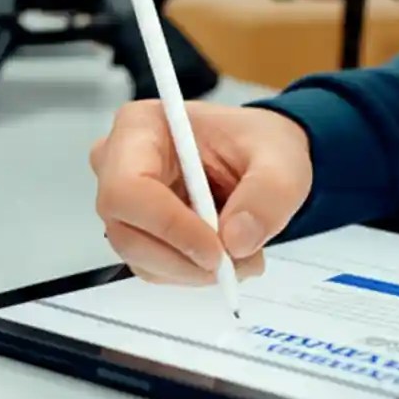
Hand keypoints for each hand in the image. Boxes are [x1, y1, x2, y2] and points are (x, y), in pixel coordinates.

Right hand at [89, 100, 311, 284]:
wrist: (257, 159)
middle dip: (184, 257)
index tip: (217, 250)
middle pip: (125, 229)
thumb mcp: (281, 159)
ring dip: (192, 270)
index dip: (168, 225)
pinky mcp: (135, 231)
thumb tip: (237, 240)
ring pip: (139, 256)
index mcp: (141, 125)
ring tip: (241, 256)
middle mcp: (118, 163)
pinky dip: (190, 272)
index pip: (128, 187)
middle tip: (235, 264)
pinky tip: (221, 255)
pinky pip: (151, 267)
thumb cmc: (257, 146)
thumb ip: (268, 194)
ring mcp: (123, 202)